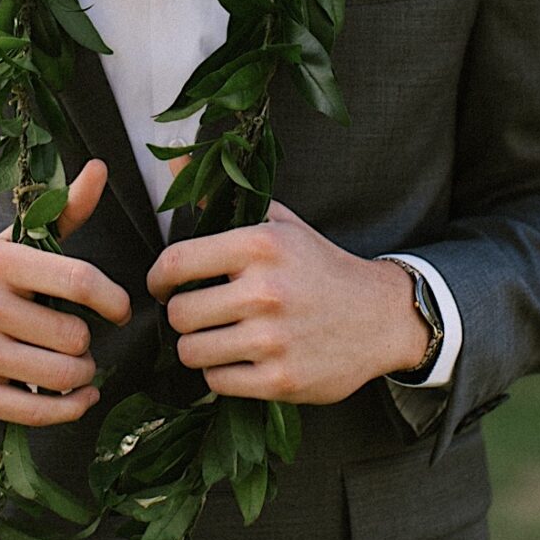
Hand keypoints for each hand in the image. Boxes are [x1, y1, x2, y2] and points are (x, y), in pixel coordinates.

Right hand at [0, 159, 131, 426]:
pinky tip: (78, 397)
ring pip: (60, 375)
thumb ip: (62, 211)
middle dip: (86, 342)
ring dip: (80, 375)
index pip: (78, 280)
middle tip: (75, 340)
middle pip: (73, 335)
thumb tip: (100, 168)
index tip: (119, 309)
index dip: (111, 299)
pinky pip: (38, 412)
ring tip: (75, 367)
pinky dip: (69, 409)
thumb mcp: (14, 245)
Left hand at [147, 200, 429, 403]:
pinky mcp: (282, 380)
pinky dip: (222, 373)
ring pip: (191, 351)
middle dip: (183, 315)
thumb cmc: (319, 267)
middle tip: (200, 313)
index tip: (162, 286)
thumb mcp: (279, 223)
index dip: (158, 278)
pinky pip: (217, 382)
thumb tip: (172, 157)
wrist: (380, 316)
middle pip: (179, 313)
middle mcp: (265, 291)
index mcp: (261, 246)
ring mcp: (273, 339)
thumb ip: (224, 197)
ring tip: (218, 337)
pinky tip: (240, 358)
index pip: (177, 262)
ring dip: (199, 347)